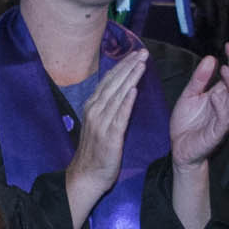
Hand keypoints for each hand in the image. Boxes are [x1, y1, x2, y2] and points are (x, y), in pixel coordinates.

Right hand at [63, 48, 149, 219]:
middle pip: (113, 83)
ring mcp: (101, 123)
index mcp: (92, 106)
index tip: (135, 53)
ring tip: (141, 63)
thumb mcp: (99, 124)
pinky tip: (134, 90)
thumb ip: (108, 107)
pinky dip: (126, 102)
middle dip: (128, 66)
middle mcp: (95, 111)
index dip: (122, 66)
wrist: (86, 176)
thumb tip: (120, 90)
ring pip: (117, 95)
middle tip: (142, 52)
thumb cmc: (95, 152)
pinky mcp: (109, 137)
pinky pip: (119, 116)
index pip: (109, 81)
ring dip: (130, 78)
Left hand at [168, 46, 228, 168]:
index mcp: (222, 95)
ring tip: (226, 68)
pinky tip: (215, 96)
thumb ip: (199, 79)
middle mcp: (227, 105)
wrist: (180, 148)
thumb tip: (211, 58)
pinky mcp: (218, 133)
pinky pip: (225, 120)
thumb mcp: (189, 95)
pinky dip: (221, 107)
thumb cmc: (187, 123)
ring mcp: (224, 119)